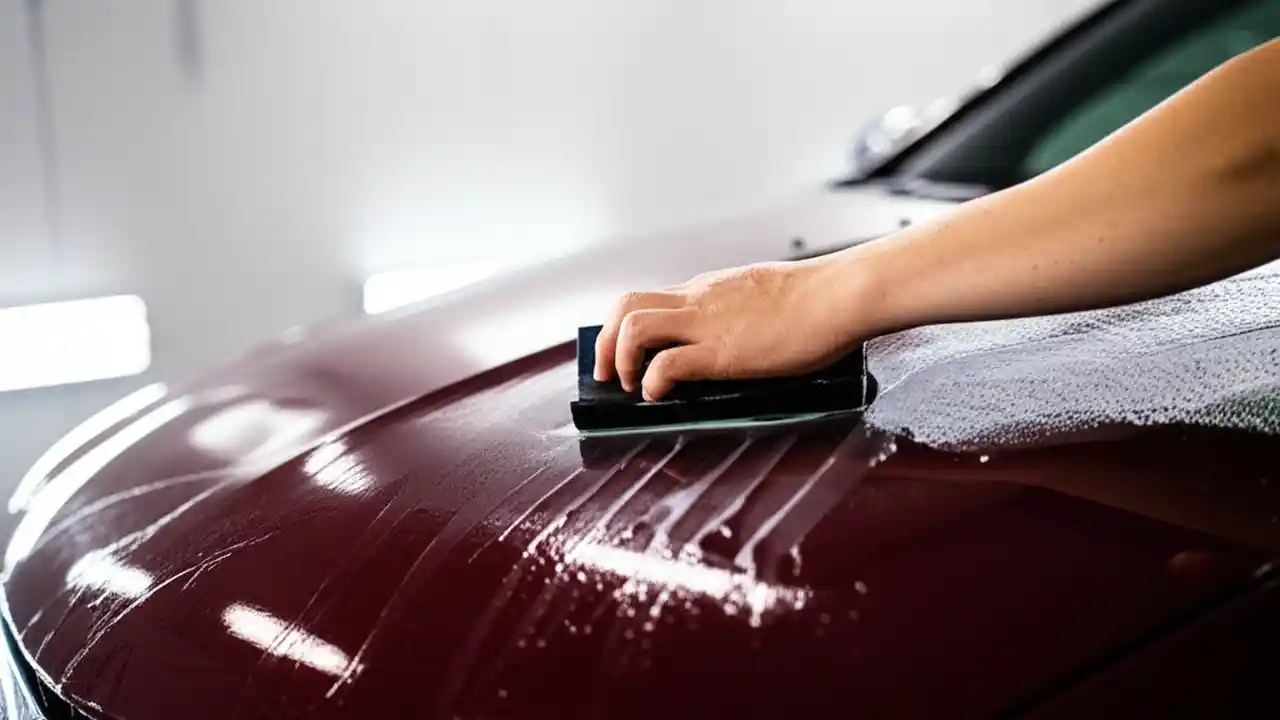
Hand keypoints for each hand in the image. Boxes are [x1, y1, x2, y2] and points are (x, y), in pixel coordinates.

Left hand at [593, 256, 870, 400]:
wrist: (841, 294)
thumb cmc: (817, 300)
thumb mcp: (761, 295)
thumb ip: (737, 311)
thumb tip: (737, 335)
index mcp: (707, 289)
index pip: (648, 299)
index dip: (623, 328)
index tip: (622, 354)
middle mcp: (697, 301)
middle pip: (624, 306)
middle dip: (604, 343)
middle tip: (610, 376)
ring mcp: (706, 324)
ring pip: (632, 327)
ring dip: (620, 360)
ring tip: (631, 387)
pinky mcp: (721, 352)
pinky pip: (665, 364)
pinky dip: (651, 382)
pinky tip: (660, 395)